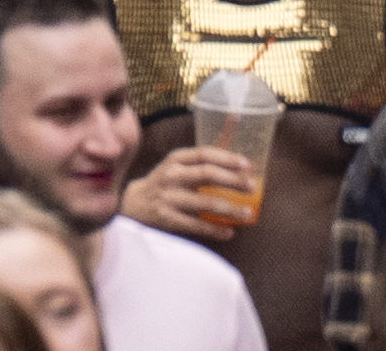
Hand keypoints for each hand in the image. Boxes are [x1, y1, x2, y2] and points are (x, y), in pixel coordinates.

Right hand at [122, 147, 257, 240]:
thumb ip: (198, 165)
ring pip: (206, 203)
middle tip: (251, 187)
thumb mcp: (174, 167)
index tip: (247, 165)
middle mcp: (171, 176)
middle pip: (207, 175)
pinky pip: (197, 226)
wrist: (134, 204)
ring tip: (247, 213)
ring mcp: (169, 198)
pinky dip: (215, 230)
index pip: (204, 154)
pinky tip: (229, 232)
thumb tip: (236, 169)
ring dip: (231, 209)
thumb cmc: (163, 184)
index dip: (227, 158)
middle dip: (233, 181)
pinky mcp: (168, 218)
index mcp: (175, 160)